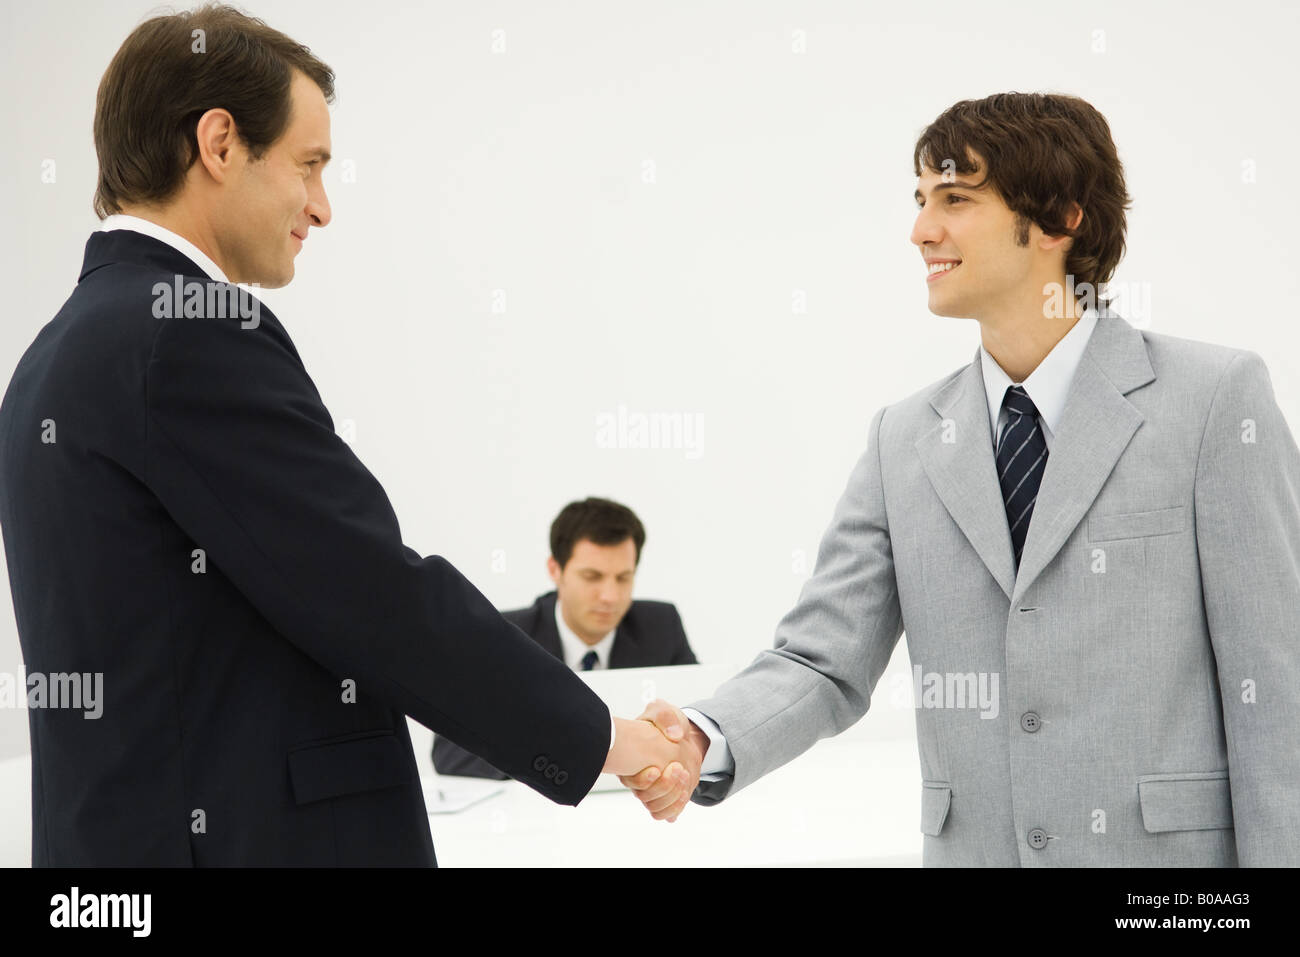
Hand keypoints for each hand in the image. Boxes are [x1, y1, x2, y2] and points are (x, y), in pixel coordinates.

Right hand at [617, 699, 707, 822]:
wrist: (679, 736)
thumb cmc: (667, 723)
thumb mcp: (664, 711)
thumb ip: (666, 716)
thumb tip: (674, 735)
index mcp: (631, 758)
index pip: (628, 779)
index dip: (643, 780)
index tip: (659, 768)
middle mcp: (636, 777)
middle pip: (642, 797)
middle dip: (664, 786)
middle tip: (679, 768)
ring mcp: (649, 790)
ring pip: (654, 807)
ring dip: (672, 796)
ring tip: (686, 776)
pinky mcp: (663, 798)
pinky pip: (663, 814)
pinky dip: (675, 807)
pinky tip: (684, 793)